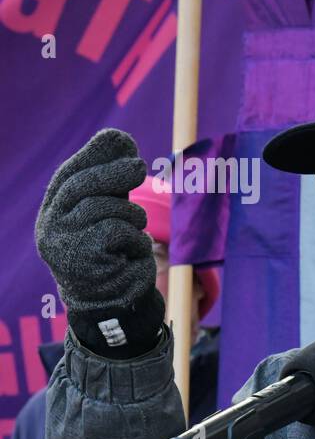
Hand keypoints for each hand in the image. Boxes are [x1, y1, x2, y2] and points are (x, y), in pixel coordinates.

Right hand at [35, 129, 164, 357]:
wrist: (111, 301)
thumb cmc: (111, 251)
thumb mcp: (109, 211)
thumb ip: (111, 179)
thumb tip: (119, 137)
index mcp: (53, 210)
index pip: (68, 175)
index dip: (95, 156)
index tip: (121, 139)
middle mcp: (49, 225)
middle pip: (80, 186)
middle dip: (114, 172)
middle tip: (140, 166)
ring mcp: (61, 242)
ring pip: (104, 208)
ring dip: (132, 216)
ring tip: (136, 230)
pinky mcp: (80, 257)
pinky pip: (115, 231)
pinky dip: (134, 237)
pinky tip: (133, 250)